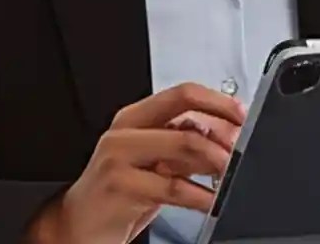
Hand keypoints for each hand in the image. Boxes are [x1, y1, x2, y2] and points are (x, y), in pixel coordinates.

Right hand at [27, 83, 246, 243]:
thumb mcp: (153, 162)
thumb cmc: (118, 193)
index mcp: (134, 118)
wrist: (77, 226)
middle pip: (185, 114)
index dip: (217, 101)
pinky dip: (202, 195)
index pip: (182, 93)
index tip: (241, 115)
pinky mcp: (121, 186)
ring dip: (217, 161)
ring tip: (231, 174)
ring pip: (183, 145)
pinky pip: (174, 187)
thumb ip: (182, 144)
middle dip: (221, 131)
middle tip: (241, 148)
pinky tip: (212, 201)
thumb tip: (224, 136)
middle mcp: (125, 132)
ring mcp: (119, 157)